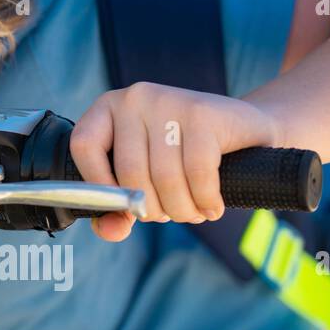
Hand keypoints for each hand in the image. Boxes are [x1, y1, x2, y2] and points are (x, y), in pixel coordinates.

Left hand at [69, 82, 281, 241]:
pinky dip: (205, 200)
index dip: (99, 185)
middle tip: (170, 215)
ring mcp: (169, 101)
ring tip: (192, 213)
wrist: (245, 129)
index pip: (84, 146)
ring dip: (181, 209)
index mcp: (108, 108)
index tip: (124, 208)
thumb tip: (110, 231)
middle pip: (130, 171)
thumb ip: (119, 207)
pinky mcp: (203, 114)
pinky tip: (212, 208)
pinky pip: (197, 172)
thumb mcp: (145, 177)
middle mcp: (134, 98)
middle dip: (151, 209)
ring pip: (164, 176)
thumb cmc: (183, 156)